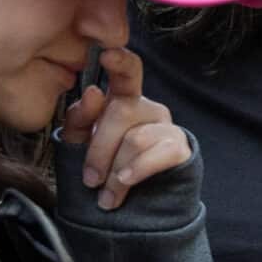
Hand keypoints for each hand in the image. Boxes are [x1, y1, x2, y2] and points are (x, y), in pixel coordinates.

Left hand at [60, 46, 189, 210]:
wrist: (135, 207)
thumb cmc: (104, 168)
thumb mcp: (81, 142)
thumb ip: (80, 118)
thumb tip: (94, 92)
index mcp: (123, 98)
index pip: (126, 71)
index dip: (119, 61)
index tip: (106, 54)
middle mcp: (148, 107)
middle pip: (121, 112)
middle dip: (99, 150)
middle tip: (90, 179)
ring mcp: (167, 126)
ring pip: (135, 139)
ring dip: (115, 172)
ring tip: (106, 196)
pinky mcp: (180, 148)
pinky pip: (156, 154)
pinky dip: (136, 171)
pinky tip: (125, 183)